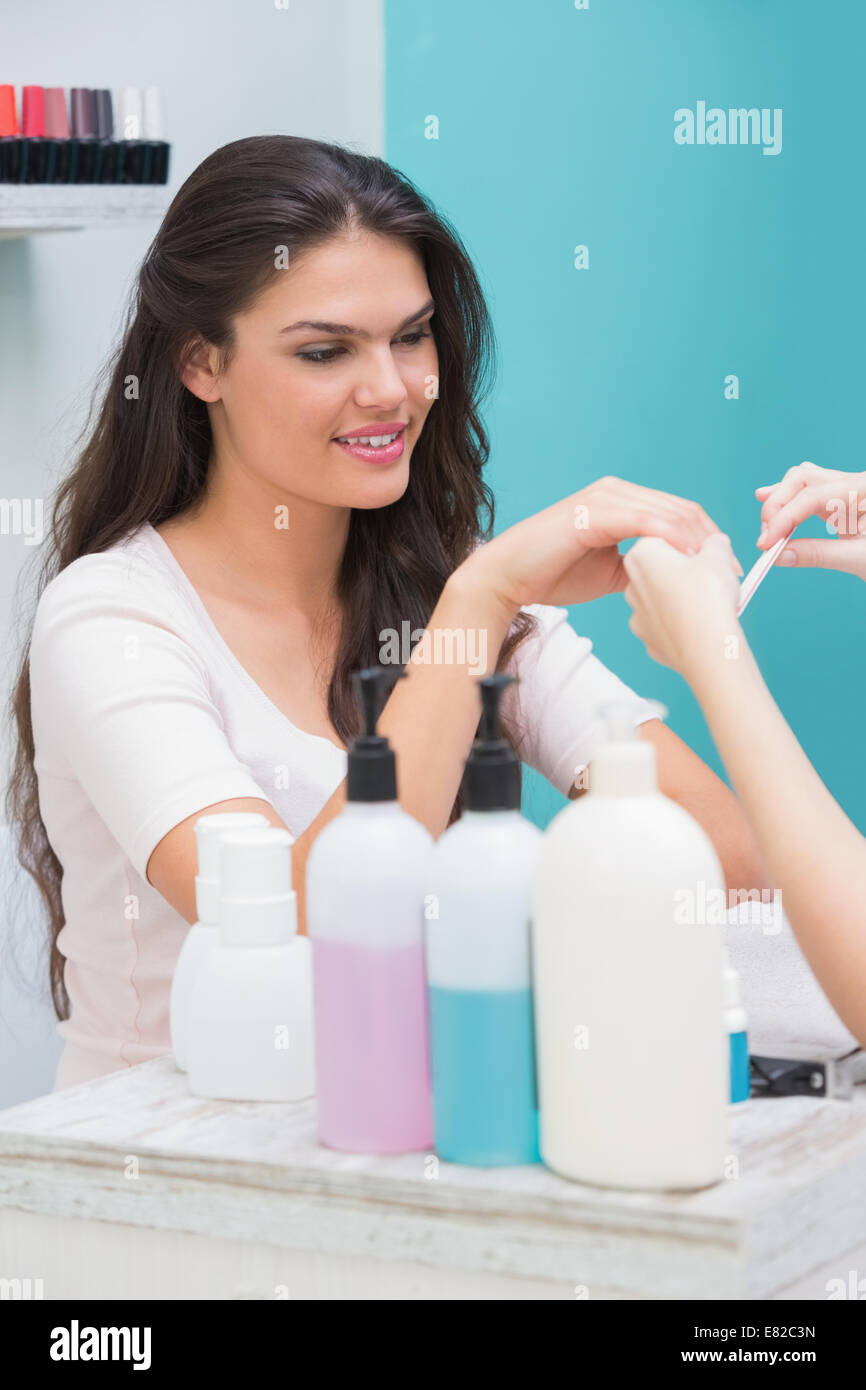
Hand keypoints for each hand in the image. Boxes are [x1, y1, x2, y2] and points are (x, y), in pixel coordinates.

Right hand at [461, 476, 721, 610]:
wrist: (508, 576)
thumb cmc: (551, 573)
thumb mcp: (608, 570)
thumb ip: (638, 565)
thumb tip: (668, 578)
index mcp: (621, 501)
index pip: (678, 514)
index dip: (707, 541)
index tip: (726, 571)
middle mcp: (616, 492)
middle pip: (682, 511)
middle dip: (712, 543)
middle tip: (734, 575)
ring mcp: (606, 498)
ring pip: (669, 515)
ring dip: (698, 544)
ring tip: (716, 573)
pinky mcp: (595, 511)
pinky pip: (646, 522)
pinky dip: (671, 541)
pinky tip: (687, 564)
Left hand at [623, 533, 741, 676]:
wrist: (706, 646)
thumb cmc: (708, 597)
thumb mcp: (719, 555)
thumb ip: (714, 543)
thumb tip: (716, 543)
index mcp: (642, 555)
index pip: (665, 538)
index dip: (692, 545)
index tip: (710, 554)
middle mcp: (632, 584)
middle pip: (661, 568)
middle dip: (685, 570)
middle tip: (712, 576)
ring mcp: (638, 614)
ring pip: (663, 597)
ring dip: (682, 596)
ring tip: (709, 601)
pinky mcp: (648, 637)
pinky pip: (666, 622)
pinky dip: (681, 621)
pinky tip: (699, 622)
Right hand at [756, 461, 865, 579]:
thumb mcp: (860, 559)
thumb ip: (818, 555)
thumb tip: (779, 556)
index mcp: (865, 490)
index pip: (813, 495)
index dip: (784, 518)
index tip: (766, 544)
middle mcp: (856, 482)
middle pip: (804, 478)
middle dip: (779, 505)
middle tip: (766, 538)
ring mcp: (847, 490)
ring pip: (803, 480)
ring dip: (780, 499)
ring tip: (766, 523)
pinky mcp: (840, 502)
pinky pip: (809, 491)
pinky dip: (788, 500)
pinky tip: (769, 501)